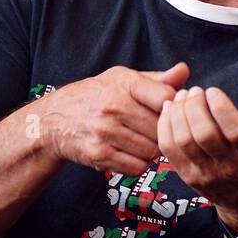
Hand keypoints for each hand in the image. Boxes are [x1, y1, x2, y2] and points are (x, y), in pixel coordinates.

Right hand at [40, 63, 188, 174]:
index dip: (174, 105)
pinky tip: (131, 153)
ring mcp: (106, 133)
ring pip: (152, 150)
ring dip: (152, 150)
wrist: (53, 121)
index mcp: (124, 84)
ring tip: (142, 141)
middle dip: (163, 132)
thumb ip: (156, 79)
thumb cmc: (95, 96)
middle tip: (154, 130)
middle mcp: (114, 107)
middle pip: (162, 128)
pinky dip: (139, 164)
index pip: (166, 96)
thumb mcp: (122, 79)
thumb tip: (184, 71)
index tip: (167, 109)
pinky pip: (137, 167)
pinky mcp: (100, 155)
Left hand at [158, 82, 237, 230]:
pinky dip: (165, 128)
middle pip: (204, 134)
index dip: (219, 107)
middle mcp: (230, 165)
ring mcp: (207, 173)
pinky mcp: (189, 178)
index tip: (212, 91)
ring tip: (182, 98)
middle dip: (194, 107)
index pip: (234, 129)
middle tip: (194, 91)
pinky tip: (169, 111)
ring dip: (178, 115)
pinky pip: (170, 152)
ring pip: (185, 142)